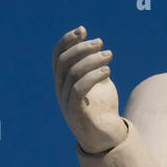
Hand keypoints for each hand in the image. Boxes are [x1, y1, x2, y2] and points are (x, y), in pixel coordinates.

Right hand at [53, 26, 126, 153]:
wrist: (107, 136)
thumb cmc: (102, 108)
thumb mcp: (100, 82)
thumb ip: (95, 65)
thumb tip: (97, 44)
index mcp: (63, 80)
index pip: (57, 56)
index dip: (67, 41)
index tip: (83, 30)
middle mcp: (60, 89)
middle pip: (64, 62)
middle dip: (82, 48)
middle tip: (101, 43)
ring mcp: (66, 101)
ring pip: (73, 73)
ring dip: (92, 60)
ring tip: (109, 55)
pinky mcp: (75, 112)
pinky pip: (79, 89)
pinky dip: (93, 76)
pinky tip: (107, 71)